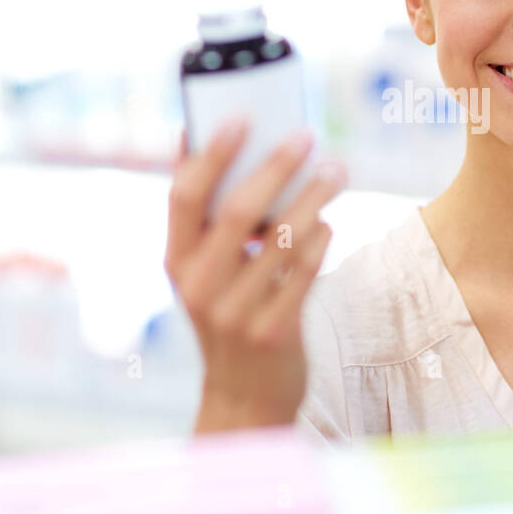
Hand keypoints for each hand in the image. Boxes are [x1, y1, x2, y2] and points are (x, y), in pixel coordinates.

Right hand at [163, 117, 344, 431]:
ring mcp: (235, 312)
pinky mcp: (274, 332)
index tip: (240, 116)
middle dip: (276, 166)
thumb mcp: (204, 272)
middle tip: (307, 135)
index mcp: (176, 261)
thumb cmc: (228, 313)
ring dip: (313, 195)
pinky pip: (305, 272)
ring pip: (282, 239)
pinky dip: (320, 239)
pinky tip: (329, 221)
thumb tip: (204, 138)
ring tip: (336, 168)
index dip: (210, 153)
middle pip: (238, 211)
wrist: (244, 397)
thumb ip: (208, 220)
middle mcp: (198, 286)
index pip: (184, 196)